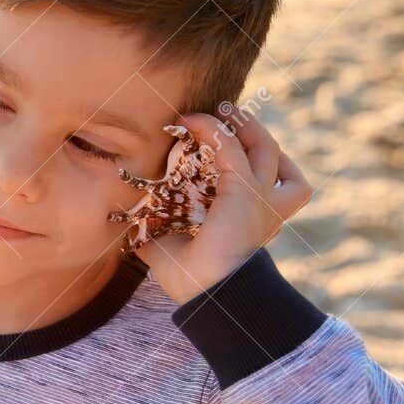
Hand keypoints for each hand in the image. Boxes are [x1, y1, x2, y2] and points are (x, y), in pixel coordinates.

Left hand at [135, 109, 311, 304]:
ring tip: (219, 110)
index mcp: (255, 218)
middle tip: (227, 115)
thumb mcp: (169, 246)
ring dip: (243, 124)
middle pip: (273, 155)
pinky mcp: (245, 189)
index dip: (253, 155)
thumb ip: (156, 229)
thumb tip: (130, 222)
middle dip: (253, 132)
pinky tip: (191, 121)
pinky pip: (231, 147)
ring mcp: (261, 196)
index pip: (271, 178)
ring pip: (265, 146)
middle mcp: (266, 206)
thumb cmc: (191, 278)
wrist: (205, 293)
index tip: (222, 142)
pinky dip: (213, 129)